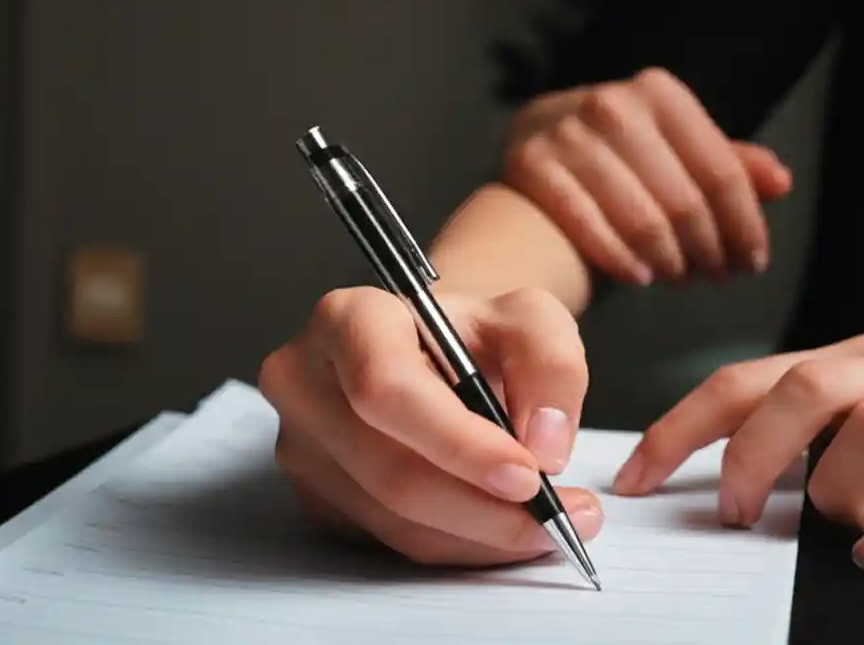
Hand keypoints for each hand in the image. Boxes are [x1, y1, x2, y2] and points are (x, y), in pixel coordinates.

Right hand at [259, 286, 601, 565]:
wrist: (438, 355)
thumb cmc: (474, 335)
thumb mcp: (530, 320)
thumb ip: (552, 365)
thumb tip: (544, 445)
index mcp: (349, 319)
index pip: (387, 388)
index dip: (458, 442)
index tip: (527, 474)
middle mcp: (307, 383)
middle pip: (392, 471)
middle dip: (485, 508)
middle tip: (558, 516)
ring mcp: (304, 448)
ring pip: (396, 520)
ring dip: (481, 535)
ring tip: (548, 524)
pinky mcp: (318, 499)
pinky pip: (393, 542)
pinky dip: (459, 544)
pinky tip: (502, 527)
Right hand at [502, 67, 791, 283]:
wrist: (540, 145)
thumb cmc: (625, 156)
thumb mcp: (679, 150)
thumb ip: (729, 165)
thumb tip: (781, 183)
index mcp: (660, 94)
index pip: (722, 173)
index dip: (745, 226)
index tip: (753, 263)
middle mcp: (613, 105)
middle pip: (684, 202)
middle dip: (709, 251)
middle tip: (715, 277)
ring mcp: (567, 133)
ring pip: (641, 220)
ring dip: (669, 262)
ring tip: (678, 278)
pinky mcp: (529, 164)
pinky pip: (586, 226)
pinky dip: (620, 259)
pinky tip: (640, 278)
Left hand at [612, 334, 863, 571]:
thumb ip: (812, 423)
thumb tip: (730, 464)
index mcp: (855, 360)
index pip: (745, 380)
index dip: (681, 427)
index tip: (636, 475)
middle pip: (798, 390)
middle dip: (747, 455)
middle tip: (733, 514)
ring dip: (831, 487)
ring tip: (831, 528)